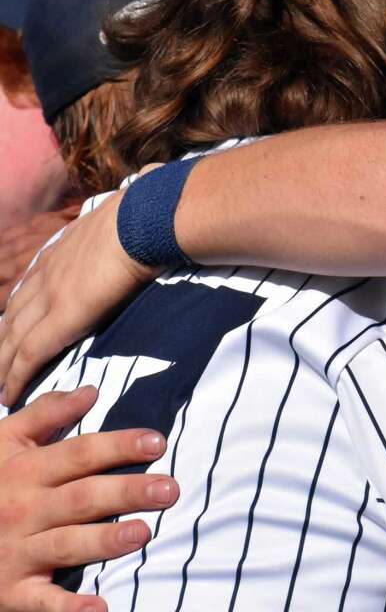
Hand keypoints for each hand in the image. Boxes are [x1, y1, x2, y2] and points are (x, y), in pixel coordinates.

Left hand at [0, 191, 158, 406]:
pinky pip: (29, 353)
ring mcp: (50, 295)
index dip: (17, 314)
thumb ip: (115, 233)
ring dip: (1, 363)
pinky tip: (9, 394)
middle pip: (11, 316)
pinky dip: (16, 376)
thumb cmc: (144, 216)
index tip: (10, 332)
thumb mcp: (118, 222)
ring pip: (11, 338)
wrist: (145, 220)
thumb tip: (132, 227)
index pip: (27, 290)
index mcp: (60, 253)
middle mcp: (46, 274)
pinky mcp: (63, 317)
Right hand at [0, 386, 178, 611]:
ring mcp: (20, 551)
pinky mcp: (13, 591)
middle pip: (83, 497)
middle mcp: (26, 510)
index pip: (80, 454)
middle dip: (126, 492)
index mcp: (27, 472)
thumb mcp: (2, 444)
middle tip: (169, 490)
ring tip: (141, 534)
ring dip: (104, 541)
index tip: (158, 442)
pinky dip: (70, 608)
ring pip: (67, 544)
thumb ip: (44, 415)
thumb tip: (90, 390)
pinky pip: (43, 601)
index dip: (118, 446)